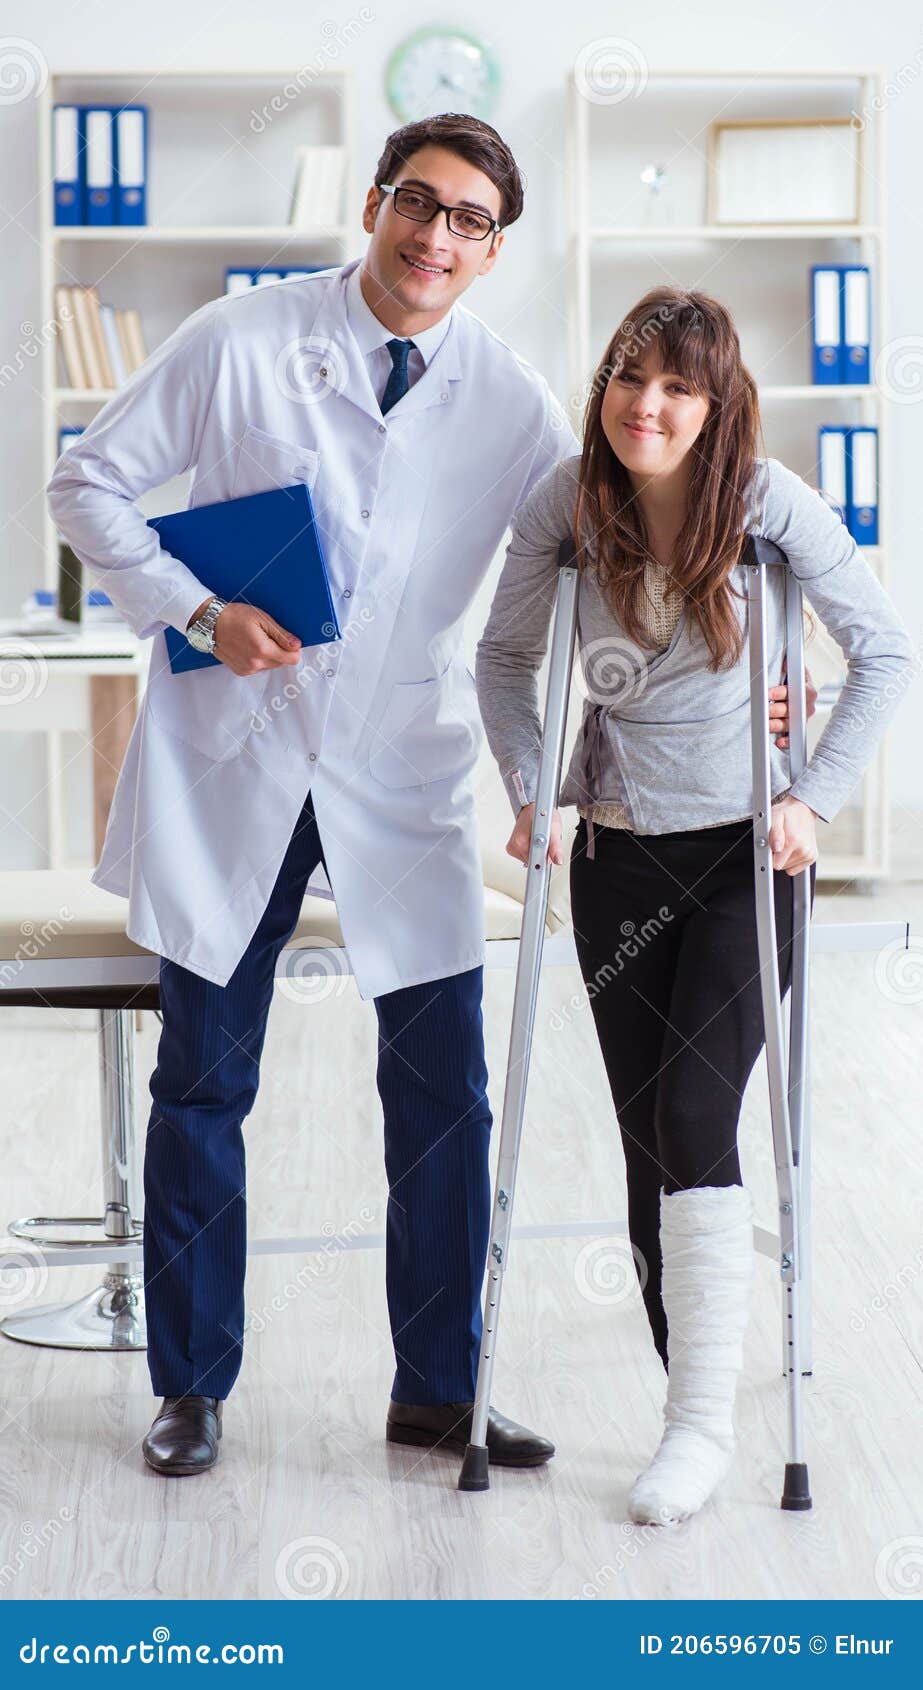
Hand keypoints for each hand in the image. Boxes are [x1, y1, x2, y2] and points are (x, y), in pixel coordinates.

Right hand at [187, 599, 301, 675]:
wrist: (210, 623)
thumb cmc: (234, 616)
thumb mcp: (261, 619)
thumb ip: (281, 634)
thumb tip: (296, 646)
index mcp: (263, 650)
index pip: (292, 659)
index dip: (293, 649)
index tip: (287, 640)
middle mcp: (256, 663)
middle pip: (281, 662)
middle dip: (279, 650)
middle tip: (266, 635)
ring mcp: (247, 669)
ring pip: (270, 665)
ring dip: (268, 655)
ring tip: (254, 639)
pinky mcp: (241, 671)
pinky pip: (258, 667)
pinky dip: (257, 659)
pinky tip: (248, 646)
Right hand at [506, 801, 563, 865]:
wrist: (532, 808)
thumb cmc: (542, 814)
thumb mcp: (554, 827)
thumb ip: (555, 846)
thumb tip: (557, 860)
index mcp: (521, 841)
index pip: (534, 863)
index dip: (545, 860)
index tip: (548, 854)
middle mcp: (514, 846)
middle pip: (534, 862)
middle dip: (544, 855)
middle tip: (546, 841)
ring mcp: (513, 848)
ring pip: (531, 861)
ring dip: (539, 853)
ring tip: (541, 840)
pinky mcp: (514, 849)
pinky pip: (528, 858)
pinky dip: (534, 852)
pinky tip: (535, 842)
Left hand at [767, 796, 817, 875]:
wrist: (804, 809)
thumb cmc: (787, 813)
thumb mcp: (775, 817)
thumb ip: (774, 833)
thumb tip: (776, 848)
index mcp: (793, 841)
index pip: (776, 864)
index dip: (770, 857)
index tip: (771, 848)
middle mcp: (804, 850)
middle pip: (781, 867)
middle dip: (777, 857)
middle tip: (779, 843)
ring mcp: (809, 854)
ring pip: (789, 868)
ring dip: (785, 858)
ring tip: (787, 843)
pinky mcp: (812, 857)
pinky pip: (797, 868)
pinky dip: (793, 861)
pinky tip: (793, 849)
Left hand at [769, 663, 817, 749]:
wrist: (799, 693)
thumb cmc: (795, 683)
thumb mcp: (796, 671)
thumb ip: (792, 667)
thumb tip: (785, 662)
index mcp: (808, 690)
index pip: (796, 691)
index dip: (781, 692)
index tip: (768, 693)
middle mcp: (807, 706)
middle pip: (790, 709)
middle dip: (775, 709)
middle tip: (763, 710)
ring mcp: (802, 719)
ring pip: (789, 724)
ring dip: (776, 725)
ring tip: (766, 724)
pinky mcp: (797, 730)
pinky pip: (793, 738)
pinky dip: (786, 741)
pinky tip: (778, 741)